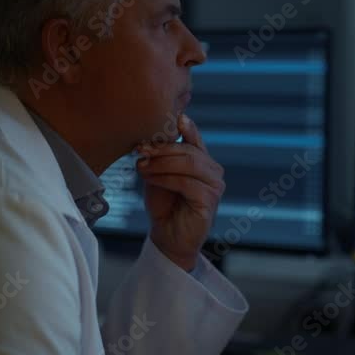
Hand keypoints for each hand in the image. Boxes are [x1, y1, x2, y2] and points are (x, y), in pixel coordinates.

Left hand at [136, 114, 224, 271]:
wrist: (168, 237)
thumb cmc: (164, 204)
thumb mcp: (160, 174)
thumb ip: (161, 156)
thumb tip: (151, 135)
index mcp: (204, 161)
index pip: (195, 138)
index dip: (185, 126)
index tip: (172, 118)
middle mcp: (214, 171)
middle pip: (189, 150)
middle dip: (162, 148)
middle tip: (140, 149)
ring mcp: (215, 186)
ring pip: (189, 163)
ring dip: (161, 163)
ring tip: (141, 166)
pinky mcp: (209, 200)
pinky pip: (186, 182)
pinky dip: (165, 178)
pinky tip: (149, 178)